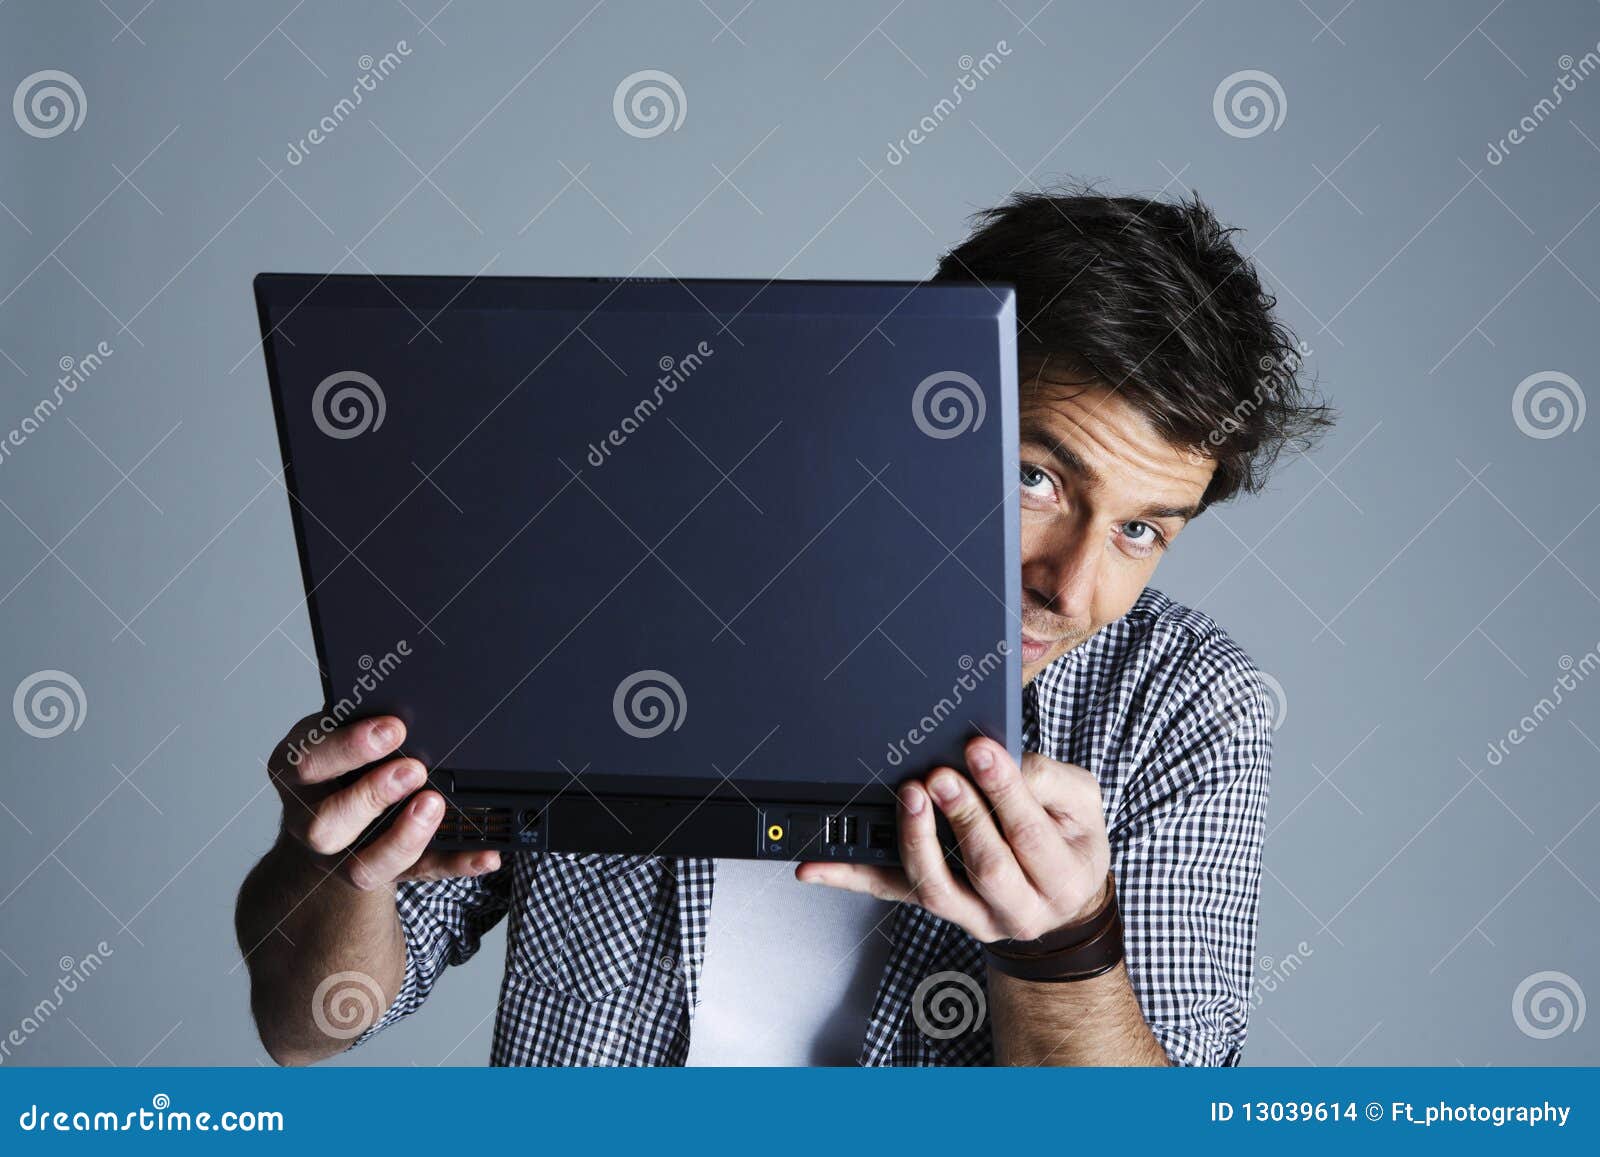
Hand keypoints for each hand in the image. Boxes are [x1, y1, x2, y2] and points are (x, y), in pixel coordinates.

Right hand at [266, 713, 498, 890]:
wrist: (329, 806)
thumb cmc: (340, 756)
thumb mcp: (338, 728)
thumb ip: (361, 721)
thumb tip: (406, 710)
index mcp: (296, 773)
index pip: (307, 763)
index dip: (349, 748)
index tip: (394, 728)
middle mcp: (309, 821)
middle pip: (323, 826)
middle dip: (371, 797)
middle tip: (415, 770)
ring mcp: (340, 856)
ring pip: (360, 867)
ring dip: (404, 839)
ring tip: (436, 805)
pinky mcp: (380, 874)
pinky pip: (418, 877)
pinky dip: (454, 864)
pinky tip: (485, 854)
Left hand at [797, 736, 1109, 942]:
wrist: (1062, 897)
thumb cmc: (1069, 839)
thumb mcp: (1082, 803)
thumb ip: (1050, 780)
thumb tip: (1002, 761)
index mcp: (1061, 878)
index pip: (1029, 834)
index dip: (1003, 791)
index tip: (978, 751)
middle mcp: (1019, 908)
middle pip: (986, 866)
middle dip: (961, 816)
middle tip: (938, 776)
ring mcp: (973, 916)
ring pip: (935, 888)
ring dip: (916, 840)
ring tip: (907, 798)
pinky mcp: (935, 908)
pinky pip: (889, 892)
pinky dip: (848, 878)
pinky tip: (814, 865)